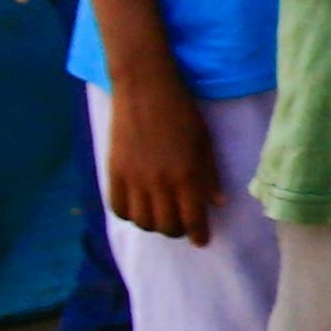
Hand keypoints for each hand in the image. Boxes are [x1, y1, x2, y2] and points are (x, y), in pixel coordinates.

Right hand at [98, 60, 220, 245]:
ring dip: (153, 225)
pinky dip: (129, 215)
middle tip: (182, 225)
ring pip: (142, 221)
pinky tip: (138, 209)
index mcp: (187, 174)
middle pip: (166, 225)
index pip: (193, 218)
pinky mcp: (114, 172)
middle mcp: (160, 182)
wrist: (145, 89)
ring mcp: (134, 179)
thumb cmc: (181, 113)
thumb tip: (216, 204)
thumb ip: (209, 175)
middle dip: (177, 230)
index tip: (201, 241)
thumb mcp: (204, 142)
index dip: (198, 234)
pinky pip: (118, 208)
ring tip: (161, 217)